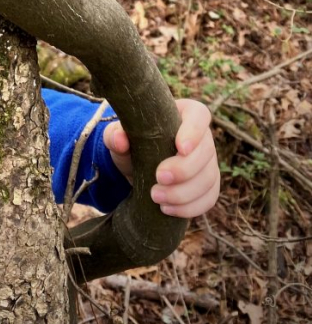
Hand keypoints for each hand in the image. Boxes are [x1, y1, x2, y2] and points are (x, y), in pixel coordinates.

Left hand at [103, 98, 219, 217]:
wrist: (135, 166)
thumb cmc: (131, 142)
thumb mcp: (118, 135)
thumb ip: (115, 134)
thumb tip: (119, 139)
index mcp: (183, 114)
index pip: (199, 115)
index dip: (194, 131)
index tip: (180, 148)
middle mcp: (201, 137)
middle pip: (207, 151)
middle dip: (184, 169)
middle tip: (159, 178)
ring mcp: (208, 163)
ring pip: (209, 178)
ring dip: (184, 192)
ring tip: (156, 197)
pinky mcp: (208, 186)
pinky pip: (208, 199)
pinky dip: (189, 207)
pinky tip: (167, 209)